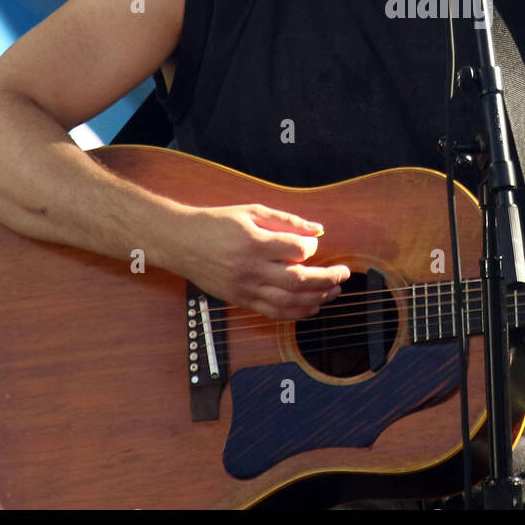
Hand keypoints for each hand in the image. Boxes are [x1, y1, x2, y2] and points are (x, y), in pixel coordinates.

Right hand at [170, 204, 350, 319]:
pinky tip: (312, 307)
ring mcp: (245, 289)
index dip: (313, 246)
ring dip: (317, 299)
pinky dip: (296, 313)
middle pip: (299, 280)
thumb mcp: (252, 211)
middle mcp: (251, 269)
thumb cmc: (217, 223)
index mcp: (254, 243)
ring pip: (289, 301)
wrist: (181, 242)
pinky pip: (273, 313)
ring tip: (333, 292)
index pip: (297, 249)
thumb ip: (287, 221)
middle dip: (327, 279)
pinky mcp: (240, 301)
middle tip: (343, 274)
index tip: (315, 242)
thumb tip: (318, 229)